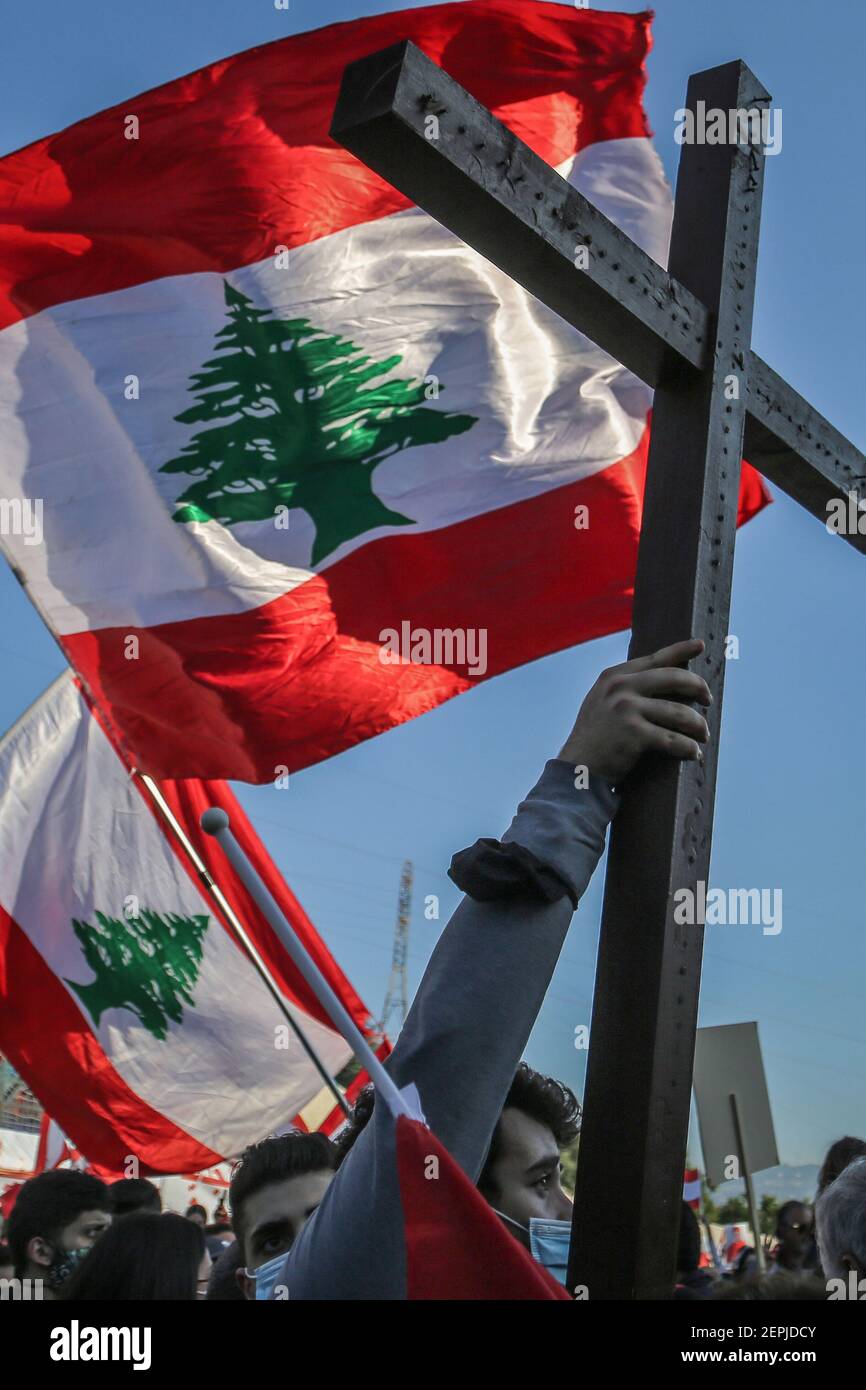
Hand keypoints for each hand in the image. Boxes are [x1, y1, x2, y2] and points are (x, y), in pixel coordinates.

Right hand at [559, 638, 711, 783]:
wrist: (577, 767)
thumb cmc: (595, 738)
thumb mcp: (602, 701)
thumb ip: (624, 688)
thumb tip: (663, 681)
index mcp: (614, 676)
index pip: (655, 658)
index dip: (681, 650)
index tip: (700, 645)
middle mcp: (620, 687)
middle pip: (674, 678)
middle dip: (698, 688)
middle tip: (708, 701)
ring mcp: (626, 709)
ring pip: (680, 712)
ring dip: (698, 725)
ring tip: (703, 736)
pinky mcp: (634, 734)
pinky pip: (673, 739)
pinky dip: (688, 748)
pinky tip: (694, 754)